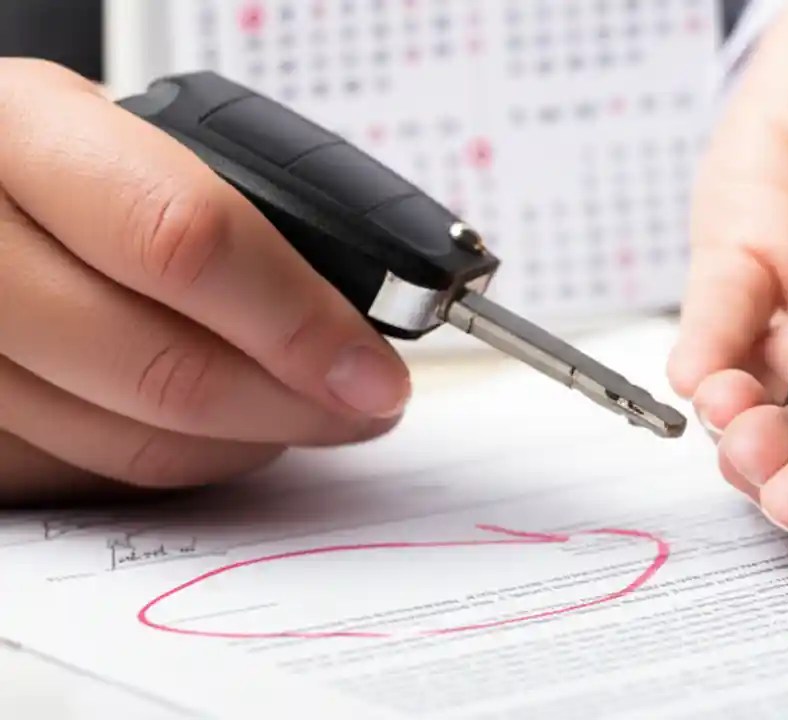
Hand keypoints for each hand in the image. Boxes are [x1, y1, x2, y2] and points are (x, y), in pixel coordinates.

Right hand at [0, 61, 409, 504]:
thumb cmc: (53, 168)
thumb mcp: (120, 136)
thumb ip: (227, 202)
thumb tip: (356, 306)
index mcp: (21, 130)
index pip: (184, 240)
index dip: (300, 320)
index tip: (375, 369)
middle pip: (164, 368)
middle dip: (298, 405)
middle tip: (366, 406)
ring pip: (129, 443)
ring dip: (248, 443)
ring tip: (302, 412)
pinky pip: (83, 479)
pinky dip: (173, 464)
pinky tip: (214, 431)